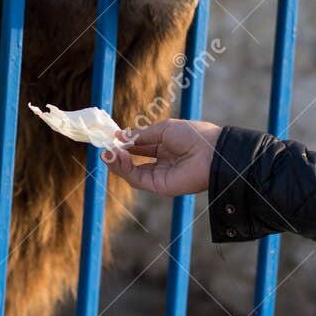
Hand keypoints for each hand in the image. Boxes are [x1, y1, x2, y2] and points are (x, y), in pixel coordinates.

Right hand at [102, 118, 221, 196]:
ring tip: (108, 152)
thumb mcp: (164, 129)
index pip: (140, 146)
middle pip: (133, 160)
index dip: (125, 141)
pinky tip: (118, 156)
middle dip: (117, 153)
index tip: (112, 136)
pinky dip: (124, 169)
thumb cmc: (193, 135)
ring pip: (131, 172)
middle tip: (104, 146)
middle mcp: (161, 161)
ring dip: (117, 162)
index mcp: (165, 146)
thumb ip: (142, 135)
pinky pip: (136, 179)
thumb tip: (121, 135)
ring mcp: (159, 175)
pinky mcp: (159, 186)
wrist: (211, 152)